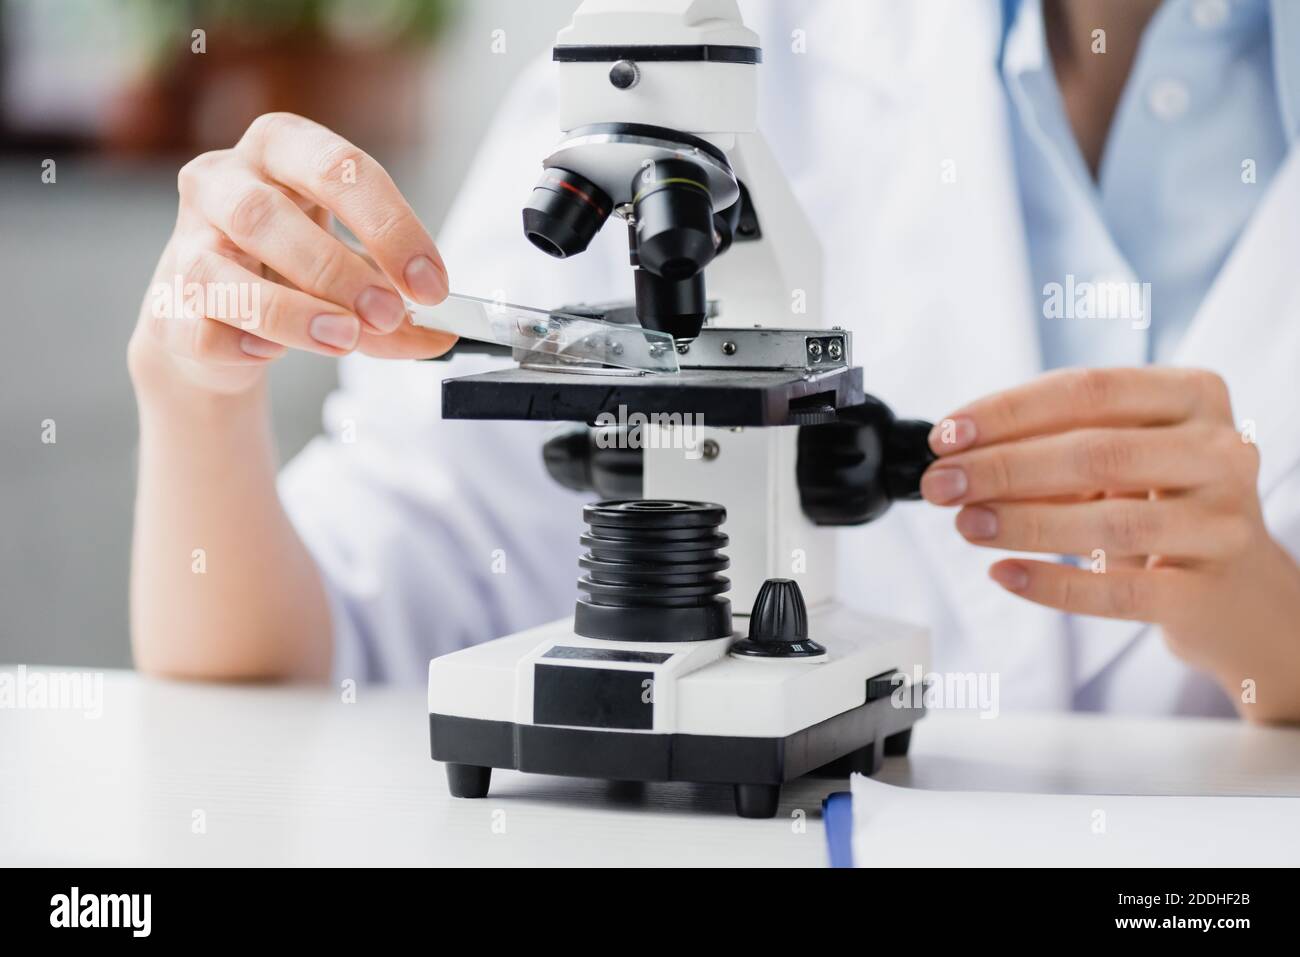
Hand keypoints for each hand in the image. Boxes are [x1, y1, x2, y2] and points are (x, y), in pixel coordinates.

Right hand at [128, 112, 455, 396]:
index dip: (390, 227)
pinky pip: (199, 327)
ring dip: (292, 312)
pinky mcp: (167, 305)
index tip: (432, 284)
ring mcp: (185, 241)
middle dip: (336, 269)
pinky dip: (241, 343)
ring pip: (220, 272)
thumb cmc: (294, 270)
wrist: (218, 314)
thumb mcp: (356, 272)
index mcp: (281, 148)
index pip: (338, 169)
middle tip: (389, 313)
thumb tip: (441, 334)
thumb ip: (399, 304)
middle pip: (267, 214)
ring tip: (344, 339)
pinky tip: (272, 352)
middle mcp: (221, 181)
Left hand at [921, 367, 1299, 721]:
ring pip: (1109, 523)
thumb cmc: (1163, 505)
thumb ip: (1054, 443)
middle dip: (1003, 468)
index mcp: (1194, 396)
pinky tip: (1004, 573)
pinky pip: (1118, 591)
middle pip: (1095, 453)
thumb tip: (958, 455)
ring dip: (1022, 523)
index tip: (947, 435)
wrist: (1239, 592)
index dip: (1009, 412)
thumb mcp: (1122, 458)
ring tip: (966, 524)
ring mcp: (1221, 524)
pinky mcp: (1207, 593)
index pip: (1088, 391)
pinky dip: (1053, 584)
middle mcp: (1221, 452)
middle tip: (942, 484)